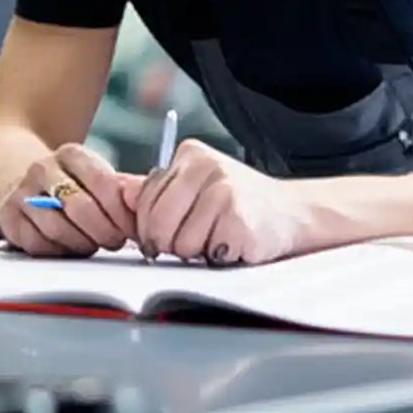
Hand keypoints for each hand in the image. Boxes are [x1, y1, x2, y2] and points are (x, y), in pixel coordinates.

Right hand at [0, 144, 141, 257]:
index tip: (133, 227)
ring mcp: (22, 192)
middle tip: (115, 241)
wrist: (29, 185)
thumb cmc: (75, 187)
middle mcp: (43, 168)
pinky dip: (57, 251)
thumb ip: (127, 190)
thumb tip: (149, 198)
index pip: (102, 183)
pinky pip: (36, 244)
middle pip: (80, 207)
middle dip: (105, 231)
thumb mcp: (101, 180)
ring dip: (82, 243)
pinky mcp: (8, 217)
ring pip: (57, 228)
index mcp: (71, 154)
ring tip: (93, 243)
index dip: (122, 212)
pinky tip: (68, 246)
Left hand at [125, 140, 309, 264]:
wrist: (292, 213)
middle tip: (188, 245)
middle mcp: (207, 167)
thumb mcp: (196, 188)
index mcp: (190, 155)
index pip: (144, 201)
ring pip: (181, 244)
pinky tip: (233, 242)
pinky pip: (207, 254)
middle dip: (168, 245)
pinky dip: (218, 257)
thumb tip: (119, 194)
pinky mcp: (240, 219)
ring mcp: (225, 191)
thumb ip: (158, 191)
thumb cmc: (237, 204)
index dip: (149, 229)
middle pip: (158, 224)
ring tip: (217, 238)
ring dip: (197, 253)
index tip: (164, 236)